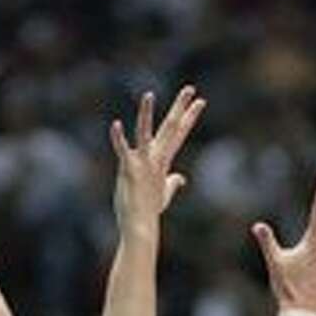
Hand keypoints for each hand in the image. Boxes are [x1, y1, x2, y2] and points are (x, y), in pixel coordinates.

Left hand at [110, 86, 205, 232]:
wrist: (140, 226)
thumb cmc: (149, 211)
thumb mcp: (164, 193)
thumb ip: (172, 182)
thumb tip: (180, 178)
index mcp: (163, 161)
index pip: (179, 134)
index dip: (190, 117)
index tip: (200, 101)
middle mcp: (156, 158)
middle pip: (170, 128)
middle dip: (181, 108)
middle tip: (190, 89)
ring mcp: (143, 163)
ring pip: (145, 133)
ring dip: (146, 114)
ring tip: (148, 95)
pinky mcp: (129, 170)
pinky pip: (123, 150)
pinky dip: (119, 138)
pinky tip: (115, 124)